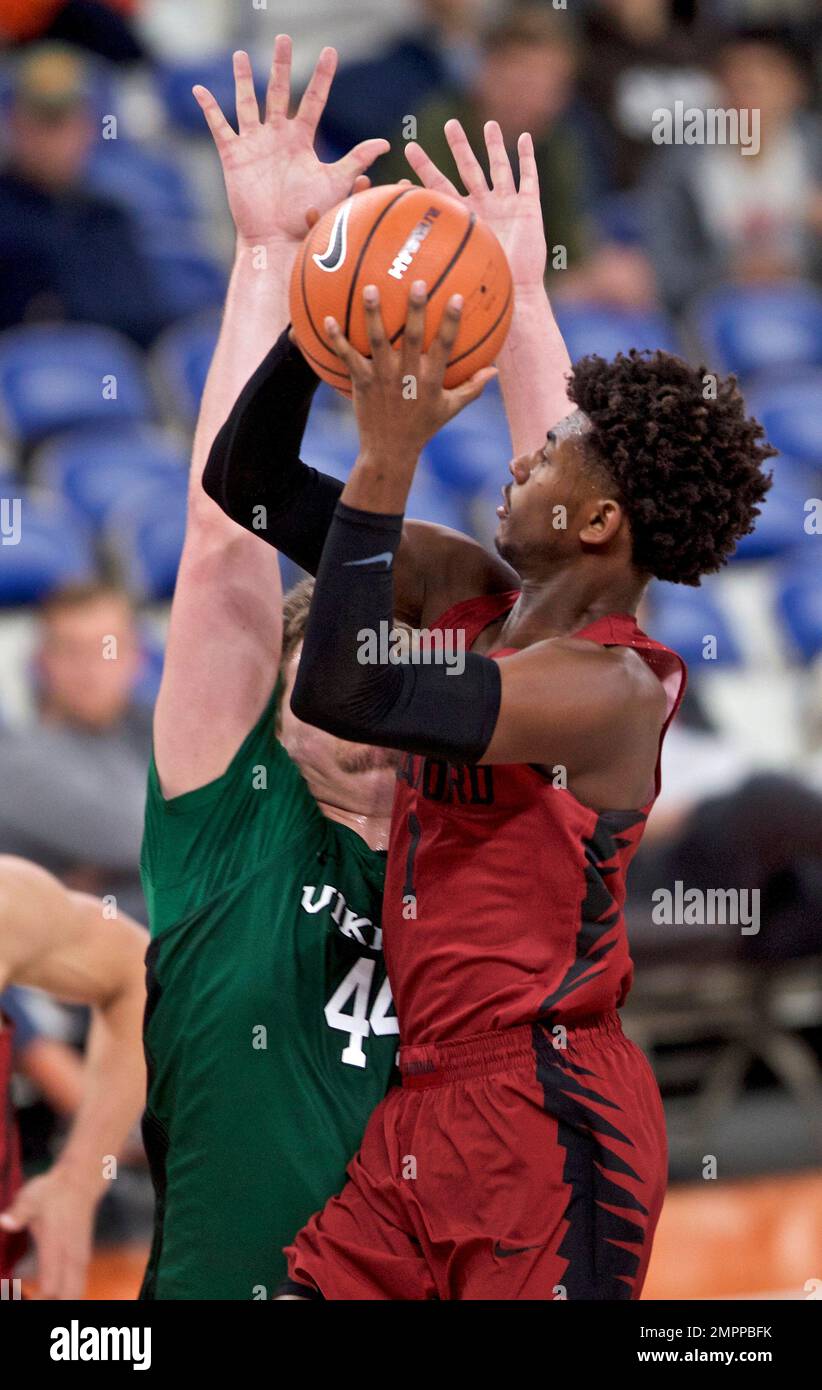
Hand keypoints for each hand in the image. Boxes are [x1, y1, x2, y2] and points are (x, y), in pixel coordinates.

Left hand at [0, 1167, 96, 1298]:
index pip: (50, 1287)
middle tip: (29, 1299)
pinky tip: (49, 1294)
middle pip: (66, 1297)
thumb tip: (4, 1222)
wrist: (80, 1183)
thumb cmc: (51, 1192)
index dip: (35, 1299)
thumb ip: (19, 1213)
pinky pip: (77, 1287)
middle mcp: (71, 1256)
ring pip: (74, 1294)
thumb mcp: (32, 1197)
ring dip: (59, 1300)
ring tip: (35, 1297)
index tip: (18, 1296)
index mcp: (56, 1245)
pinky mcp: (82, 1260)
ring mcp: (80, 1259)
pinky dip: (65, 1295)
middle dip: (48, 1304)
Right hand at [193, 36, 388, 245]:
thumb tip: (385, 143)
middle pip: (279, 91)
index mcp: (301, 139)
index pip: (314, 99)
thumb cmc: (306, 215)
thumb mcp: (333, 183)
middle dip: (282, 65)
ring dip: (244, 79)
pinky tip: (199, 90)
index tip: (331, 51)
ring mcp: (254, 143)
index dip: (323, 76)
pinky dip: (208, 108)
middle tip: (283, 38)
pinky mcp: (233, 155)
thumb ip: (356, 160)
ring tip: (241, 55)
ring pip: (247, 102)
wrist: (277, 238)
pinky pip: (219, 126)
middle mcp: (277, 136)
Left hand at [324, 281, 496, 463]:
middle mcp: (408, 375)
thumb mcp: (450, 409)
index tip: (456, 297)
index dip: (452, 322)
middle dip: (416, 309)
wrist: (390, 450)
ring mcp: (383, 378)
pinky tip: (328, 320)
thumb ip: (472, 387)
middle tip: (416, 282)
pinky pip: (348, 357)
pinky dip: (337, 339)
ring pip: (378, 341)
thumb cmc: (422, 427)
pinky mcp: (362, 382)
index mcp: (431, 379)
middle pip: (413, 337)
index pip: (444, 346)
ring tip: (370, 289)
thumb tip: (495, 370)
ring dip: (373, 315)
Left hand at [405, 122, 546, 290]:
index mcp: (463, 217)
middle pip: (469, 168)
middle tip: (449, 124)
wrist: (517, 293)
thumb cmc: (485, 286)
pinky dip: (527, 158)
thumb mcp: (455, 265)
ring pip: (499, 167)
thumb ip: (430, 253)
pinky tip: (525, 139)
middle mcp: (484, 205)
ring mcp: (507, 204)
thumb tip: (391, 255)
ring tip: (489, 124)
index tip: (408, 148)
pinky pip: (529, 178)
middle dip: (460, 146)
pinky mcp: (529, 207)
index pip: (440, 186)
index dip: (425, 168)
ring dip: (495, 146)